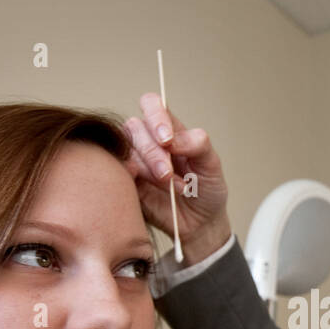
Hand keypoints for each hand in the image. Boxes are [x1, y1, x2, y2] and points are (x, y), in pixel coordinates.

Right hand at [124, 93, 231, 263]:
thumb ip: (198, 144)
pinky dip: (132, 176)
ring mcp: (135, 160)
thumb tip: (172, 138)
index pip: (152, 104)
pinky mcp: (126, 180)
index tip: (168, 140)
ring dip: (148, 168)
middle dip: (154, 152)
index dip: (155, 116)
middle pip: (135, 127)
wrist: (200, 223)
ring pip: (127, 149)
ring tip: (169, 185)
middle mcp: (148, 140)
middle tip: (168, 175)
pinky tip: (146, 188)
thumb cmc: (206, 190)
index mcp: (169, 129)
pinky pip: (118, 170)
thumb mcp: (212, 164)